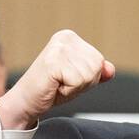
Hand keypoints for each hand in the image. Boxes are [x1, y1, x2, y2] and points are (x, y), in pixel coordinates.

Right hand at [0, 29, 114, 129]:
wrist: (27, 101)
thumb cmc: (51, 89)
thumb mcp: (79, 79)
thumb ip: (96, 72)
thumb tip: (111, 70)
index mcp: (70, 37)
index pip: (99, 61)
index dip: (88, 78)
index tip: (67, 78)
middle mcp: (65, 38)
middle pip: (96, 67)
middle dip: (83, 83)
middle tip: (62, 83)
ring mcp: (59, 48)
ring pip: (89, 75)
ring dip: (75, 88)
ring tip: (58, 84)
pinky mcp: (54, 61)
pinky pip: (78, 82)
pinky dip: (68, 91)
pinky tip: (54, 86)